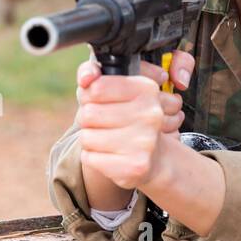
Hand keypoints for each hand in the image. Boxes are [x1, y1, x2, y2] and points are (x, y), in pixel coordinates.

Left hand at [75, 50, 194, 190]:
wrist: (154, 155)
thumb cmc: (128, 115)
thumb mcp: (115, 87)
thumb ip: (93, 73)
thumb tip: (86, 78)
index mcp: (147, 89)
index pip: (96, 88)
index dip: (89, 95)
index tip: (99, 101)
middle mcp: (150, 115)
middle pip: (88, 114)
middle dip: (87, 119)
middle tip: (103, 123)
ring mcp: (144, 142)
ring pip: (86, 137)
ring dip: (90, 139)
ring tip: (107, 139)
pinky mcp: (134, 167)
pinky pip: (89, 158)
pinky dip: (93, 157)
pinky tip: (110, 154)